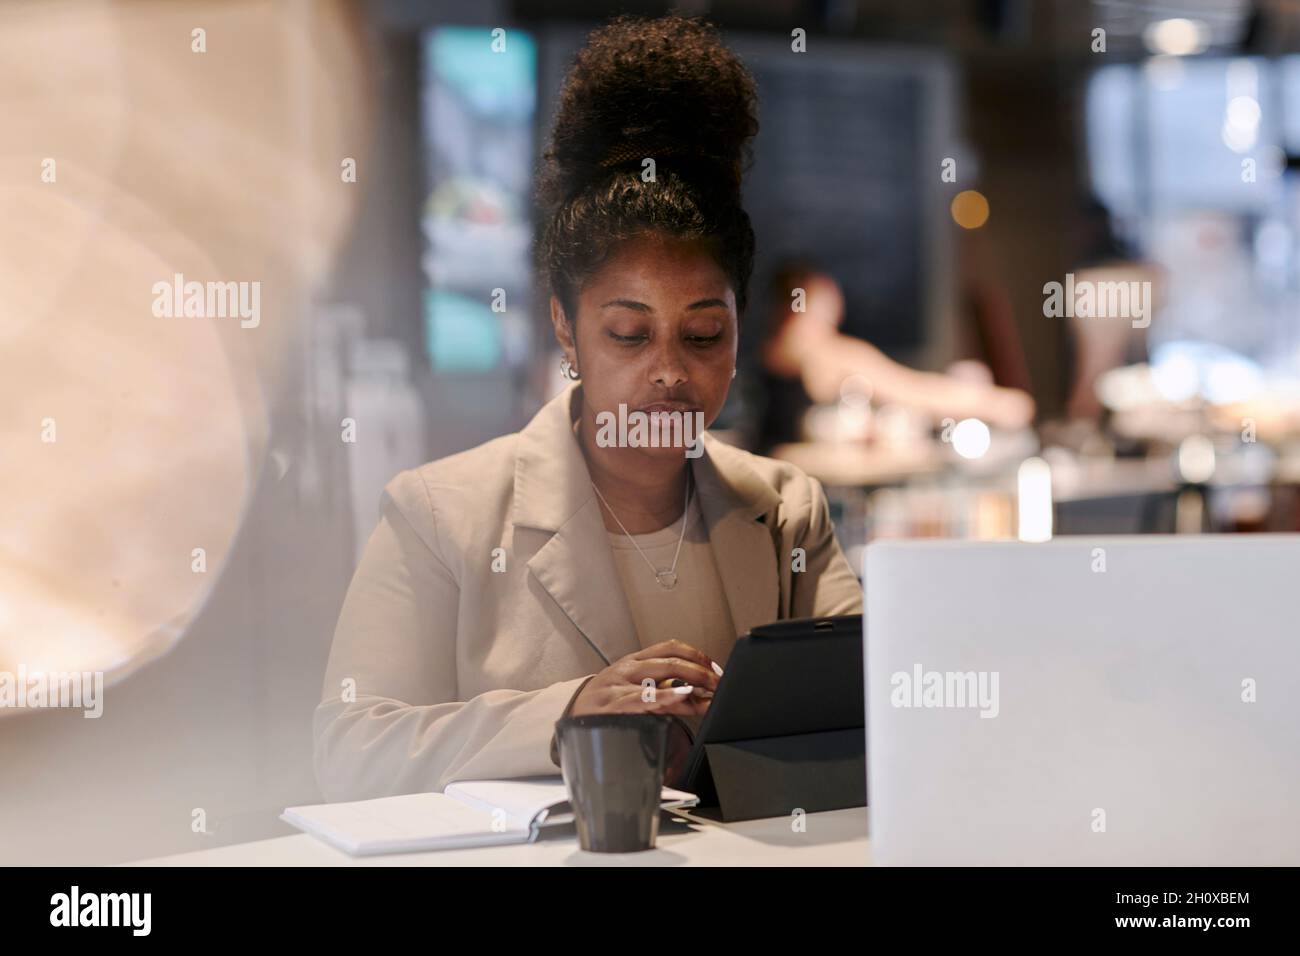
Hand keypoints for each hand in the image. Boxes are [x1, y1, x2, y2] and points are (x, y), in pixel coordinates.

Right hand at [570, 639, 718, 719]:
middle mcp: (624, 670)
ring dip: (688, 690)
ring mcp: (616, 688)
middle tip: (718, 684)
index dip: (696, 654)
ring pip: (657, 681)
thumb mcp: (629, 687)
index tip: (715, 667)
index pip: (668, 647)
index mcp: (632, 662)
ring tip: (707, 696)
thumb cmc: (604, 704)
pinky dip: (664, 699)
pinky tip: (679, 700)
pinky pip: (641, 702)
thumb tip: (698, 691)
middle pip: (669, 663)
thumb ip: (659, 686)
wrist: (569, 719)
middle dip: (699, 673)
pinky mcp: (610, 708)